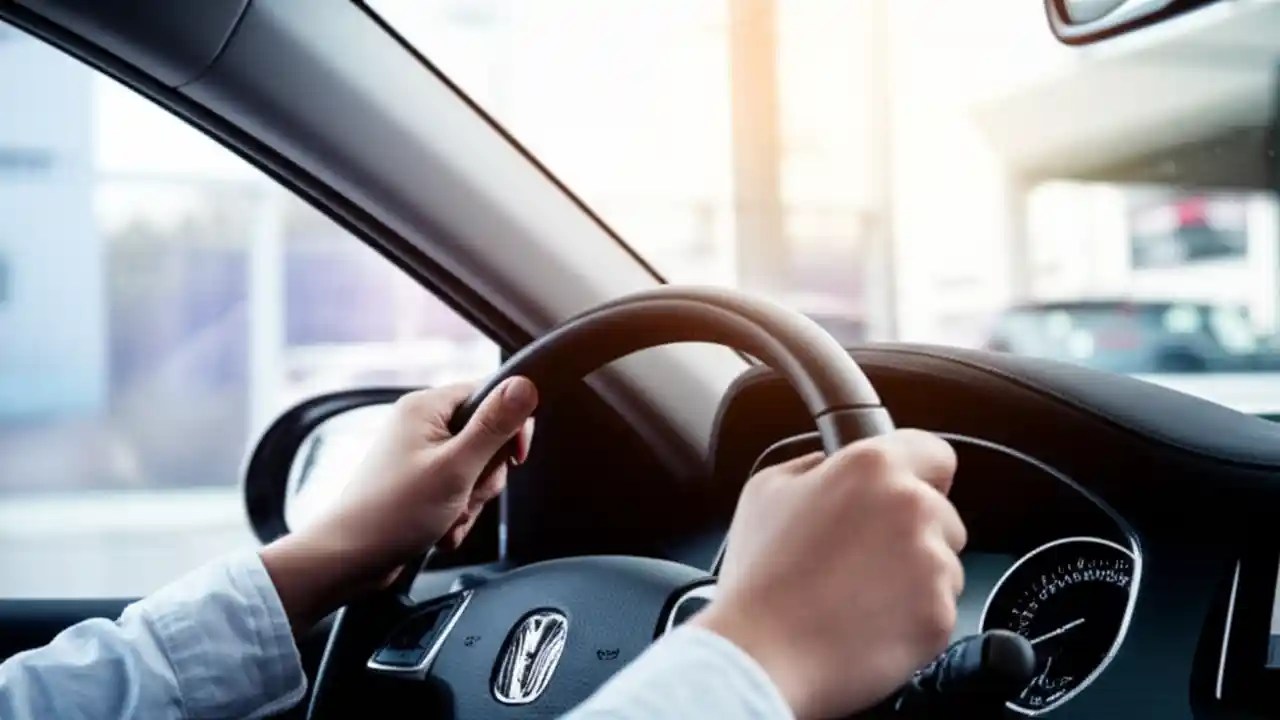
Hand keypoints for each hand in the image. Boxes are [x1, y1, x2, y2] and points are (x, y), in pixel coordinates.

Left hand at [261, 377, 537, 632]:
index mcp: (426, 407)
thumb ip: (495, 426)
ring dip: (471, 501)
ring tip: (447, 516)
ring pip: (477, 470)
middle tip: (464, 493)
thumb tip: (525, 385)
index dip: (510, 427)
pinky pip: (460, 491)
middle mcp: (422, 425)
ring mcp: (420, 455)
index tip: (514, 457)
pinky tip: (440, 528)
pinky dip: (457, 513)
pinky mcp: (420, 482)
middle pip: (488, 437)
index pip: (490, 394)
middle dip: (485, 476)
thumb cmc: (392, 514)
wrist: (349, 560)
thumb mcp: (456, 468)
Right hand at [693, 430, 965, 718]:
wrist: (760, 656)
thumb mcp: (767, 491)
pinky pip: (938, 610)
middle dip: (912, 533)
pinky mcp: (940, 616)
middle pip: (942, 515)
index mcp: (871, 467)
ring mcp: (932, 563)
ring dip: (915, 578)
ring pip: (944, 565)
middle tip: (861, 558)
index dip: (919, 474)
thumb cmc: (758, 578)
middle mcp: (912, 507)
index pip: (934, 453)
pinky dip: (912, 619)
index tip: (905, 493)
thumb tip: (831, 466)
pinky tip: (867, 623)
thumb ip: (813, 465)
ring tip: (858, 596)